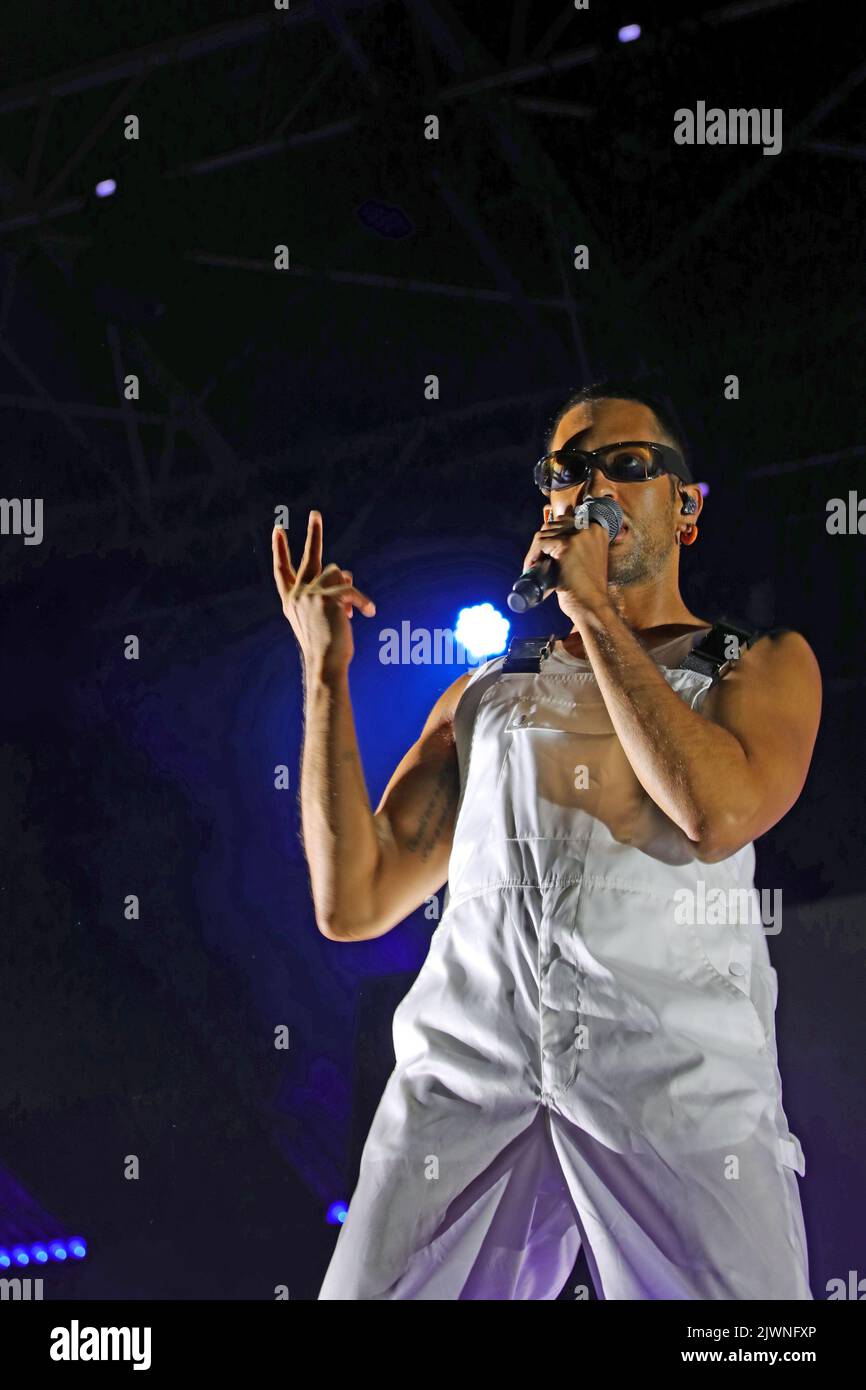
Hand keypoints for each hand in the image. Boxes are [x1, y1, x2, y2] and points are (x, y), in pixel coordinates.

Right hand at [272, 511, 375, 677]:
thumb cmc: (327, 647)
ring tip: (350, 613)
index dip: (280, 550)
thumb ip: (328, 592)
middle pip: (307, 558)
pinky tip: (368, 613)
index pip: (282, 570)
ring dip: (348, 591)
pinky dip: (362, 601)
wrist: (325, 664)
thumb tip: (344, 571)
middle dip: (313, 534)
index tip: (278, 531)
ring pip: (337, 574)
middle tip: (316, 514)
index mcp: (291, 601)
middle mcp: (297, 595)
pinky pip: (351, 589)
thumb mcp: (323, 616)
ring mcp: (310, 594)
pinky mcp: (327, 598)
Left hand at [522, 507, 609, 620]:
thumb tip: (553, 539)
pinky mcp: (566, 545)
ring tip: (534, 567)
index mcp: (597, 529)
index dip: (551, 537)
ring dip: (535, 551)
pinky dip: (532, 556)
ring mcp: (578, 536)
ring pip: (544, 534)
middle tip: (536, 562)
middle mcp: (589, 528)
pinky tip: (531, 568)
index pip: (565, 522)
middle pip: (553, 526)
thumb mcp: (589, 559)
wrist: (592, 605)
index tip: (545, 553)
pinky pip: (541, 543)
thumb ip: (579, 546)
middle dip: (541, 543)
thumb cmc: (589, 588)